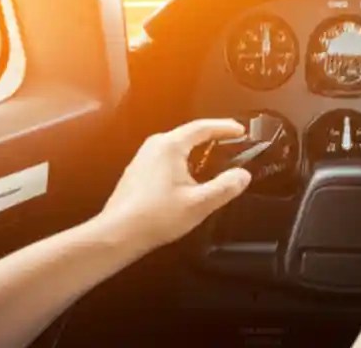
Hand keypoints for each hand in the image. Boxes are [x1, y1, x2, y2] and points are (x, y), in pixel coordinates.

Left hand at [96, 119, 251, 253]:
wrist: (118, 234)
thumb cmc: (156, 217)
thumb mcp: (199, 203)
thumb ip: (225, 187)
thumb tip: (242, 176)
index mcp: (170, 146)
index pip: (202, 127)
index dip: (224, 127)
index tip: (240, 130)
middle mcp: (154, 146)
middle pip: (188, 134)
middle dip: (211, 136)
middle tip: (230, 141)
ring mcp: (143, 158)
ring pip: (176, 146)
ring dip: (196, 149)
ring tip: (214, 158)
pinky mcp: (137, 172)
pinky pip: (165, 158)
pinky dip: (182, 160)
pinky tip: (188, 177)